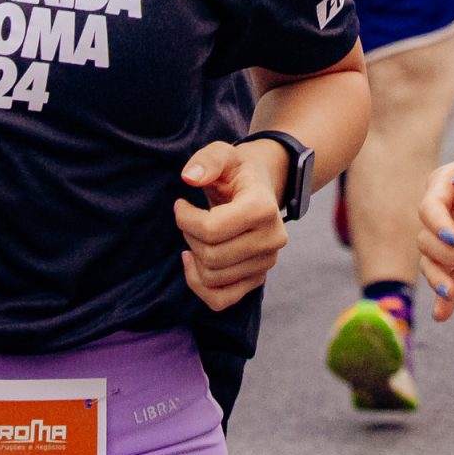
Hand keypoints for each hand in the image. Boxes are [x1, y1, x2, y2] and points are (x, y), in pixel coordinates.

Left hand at [173, 140, 286, 310]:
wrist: (260, 187)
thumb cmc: (237, 171)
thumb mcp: (222, 154)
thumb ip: (207, 160)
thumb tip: (189, 177)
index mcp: (264, 208)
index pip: (212, 230)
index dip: (185, 219)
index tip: (180, 204)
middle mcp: (273, 239)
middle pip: (211, 256)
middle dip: (189, 236)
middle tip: (190, 219)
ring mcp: (267, 262)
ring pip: (213, 278)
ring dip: (194, 257)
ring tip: (196, 235)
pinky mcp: (258, 278)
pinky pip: (221, 300)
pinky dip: (200, 286)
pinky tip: (194, 263)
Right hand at [417, 134, 453, 323]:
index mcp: (446, 185)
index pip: (430, 208)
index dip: (437, 225)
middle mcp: (446, 217)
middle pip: (426, 241)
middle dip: (444, 256)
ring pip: (431, 265)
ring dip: (439, 279)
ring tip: (453, 291)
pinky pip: (453, 287)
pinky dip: (444, 303)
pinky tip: (442, 315)